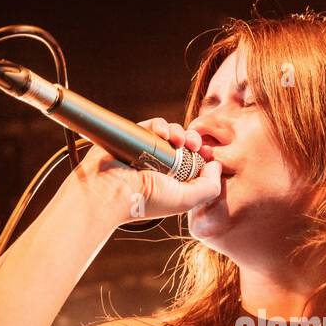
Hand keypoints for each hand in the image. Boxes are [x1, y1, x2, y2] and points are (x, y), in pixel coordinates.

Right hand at [72, 117, 221, 224]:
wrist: (110, 191)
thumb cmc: (145, 200)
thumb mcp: (186, 200)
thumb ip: (209, 186)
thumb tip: (216, 165)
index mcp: (174, 182)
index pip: (195, 163)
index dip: (204, 156)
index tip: (206, 154)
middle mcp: (161, 167)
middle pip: (185, 145)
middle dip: (193, 141)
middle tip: (194, 145)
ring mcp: (148, 151)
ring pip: (171, 133)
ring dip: (179, 132)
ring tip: (177, 140)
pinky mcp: (135, 137)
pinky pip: (154, 125)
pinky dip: (161, 125)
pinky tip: (163, 134)